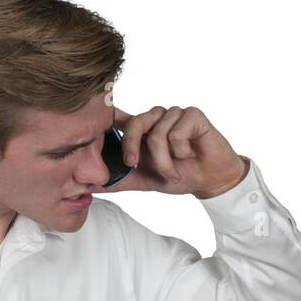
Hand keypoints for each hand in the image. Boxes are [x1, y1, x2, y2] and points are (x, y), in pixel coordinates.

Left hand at [109, 105, 247, 198]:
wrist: (210, 181)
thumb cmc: (179, 175)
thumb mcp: (143, 180)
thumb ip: (118, 180)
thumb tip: (90, 186)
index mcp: (142, 128)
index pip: (120, 118)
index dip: (107, 121)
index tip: (96, 131)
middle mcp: (157, 117)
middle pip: (135, 123)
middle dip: (130, 146)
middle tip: (132, 164)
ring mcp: (175, 114)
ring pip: (157, 134)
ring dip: (164, 160)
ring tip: (173, 169)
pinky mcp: (193, 114)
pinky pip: (177, 132)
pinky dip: (180, 151)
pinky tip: (189, 155)